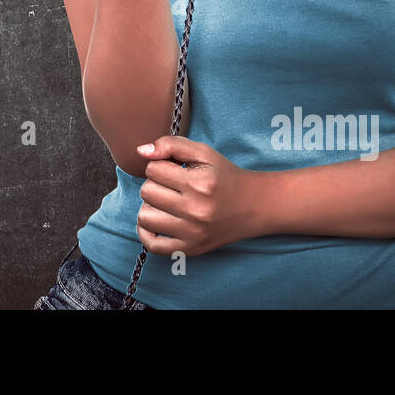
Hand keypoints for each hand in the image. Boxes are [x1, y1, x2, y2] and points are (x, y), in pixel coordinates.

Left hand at [134, 136, 272, 256]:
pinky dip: (146, 232)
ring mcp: (192, 233)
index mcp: (199, 184)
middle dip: (155, 184)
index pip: (152, 169)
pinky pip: (152, 245)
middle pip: (147, 192)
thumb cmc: (224, 176)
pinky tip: (157, 220)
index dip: (160, 165)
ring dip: (150, 206)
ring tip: (165, 202)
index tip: (173, 169)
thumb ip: (172, 145)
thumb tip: (142, 151)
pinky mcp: (190, 249)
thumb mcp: (204, 153)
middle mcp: (195, 210)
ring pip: (145, 217)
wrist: (253, 205)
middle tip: (172, 185)